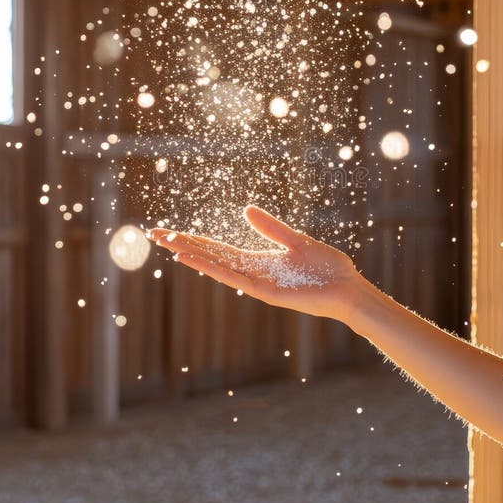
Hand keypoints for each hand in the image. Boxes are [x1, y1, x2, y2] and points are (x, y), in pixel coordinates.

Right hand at [147, 205, 367, 322]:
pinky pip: (234, 278)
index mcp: (258, 261)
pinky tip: (195, 260)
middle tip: (154, 233)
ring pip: (217, 267)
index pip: (218, 249)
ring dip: (192, 255)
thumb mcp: (296, 240)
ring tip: (168, 244)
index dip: (195, 240)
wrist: (348, 289)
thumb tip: (245, 210)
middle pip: (210, 256)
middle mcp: (252, 272)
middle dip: (183, 245)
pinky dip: (212, 268)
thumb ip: (271, 227)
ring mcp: (256, 283)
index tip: (171, 232)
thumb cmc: (327, 268)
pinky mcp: (266, 292)